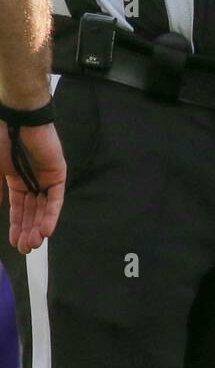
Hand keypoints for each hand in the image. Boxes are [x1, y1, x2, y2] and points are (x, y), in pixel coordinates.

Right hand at [0, 122, 65, 253]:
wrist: (16, 118)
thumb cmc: (0, 139)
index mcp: (15, 179)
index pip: (18, 209)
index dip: (17, 226)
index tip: (14, 244)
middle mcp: (32, 180)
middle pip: (32, 211)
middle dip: (28, 230)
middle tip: (25, 249)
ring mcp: (45, 176)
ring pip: (44, 208)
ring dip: (39, 226)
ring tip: (33, 244)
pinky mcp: (57, 173)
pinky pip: (55, 198)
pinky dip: (51, 214)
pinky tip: (46, 230)